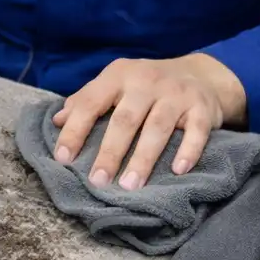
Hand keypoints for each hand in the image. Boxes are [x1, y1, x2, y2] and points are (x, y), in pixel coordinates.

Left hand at [51, 54, 246, 189]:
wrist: (200, 73)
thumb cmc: (145, 86)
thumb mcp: (115, 84)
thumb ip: (86, 100)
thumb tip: (57, 121)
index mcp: (118, 75)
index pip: (91, 102)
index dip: (75, 130)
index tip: (63, 158)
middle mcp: (147, 81)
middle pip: (125, 119)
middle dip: (109, 152)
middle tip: (97, 181)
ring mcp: (176, 93)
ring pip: (157, 128)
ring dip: (143, 159)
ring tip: (130, 186)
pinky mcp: (202, 108)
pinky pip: (196, 131)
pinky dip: (188, 151)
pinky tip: (178, 171)